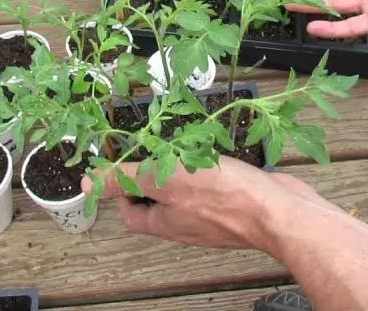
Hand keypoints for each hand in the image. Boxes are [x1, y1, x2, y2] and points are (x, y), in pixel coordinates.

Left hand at [81, 156, 334, 251]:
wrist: (280, 211)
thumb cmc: (224, 196)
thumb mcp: (165, 180)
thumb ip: (128, 179)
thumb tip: (87, 182)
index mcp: (167, 222)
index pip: (132, 215)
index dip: (122, 193)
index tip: (126, 167)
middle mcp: (188, 223)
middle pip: (159, 203)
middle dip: (154, 175)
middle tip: (157, 148)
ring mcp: (214, 215)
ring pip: (188, 192)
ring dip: (182, 169)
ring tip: (184, 144)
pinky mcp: (236, 202)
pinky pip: (214, 186)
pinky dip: (209, 169)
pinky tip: (216, 152)